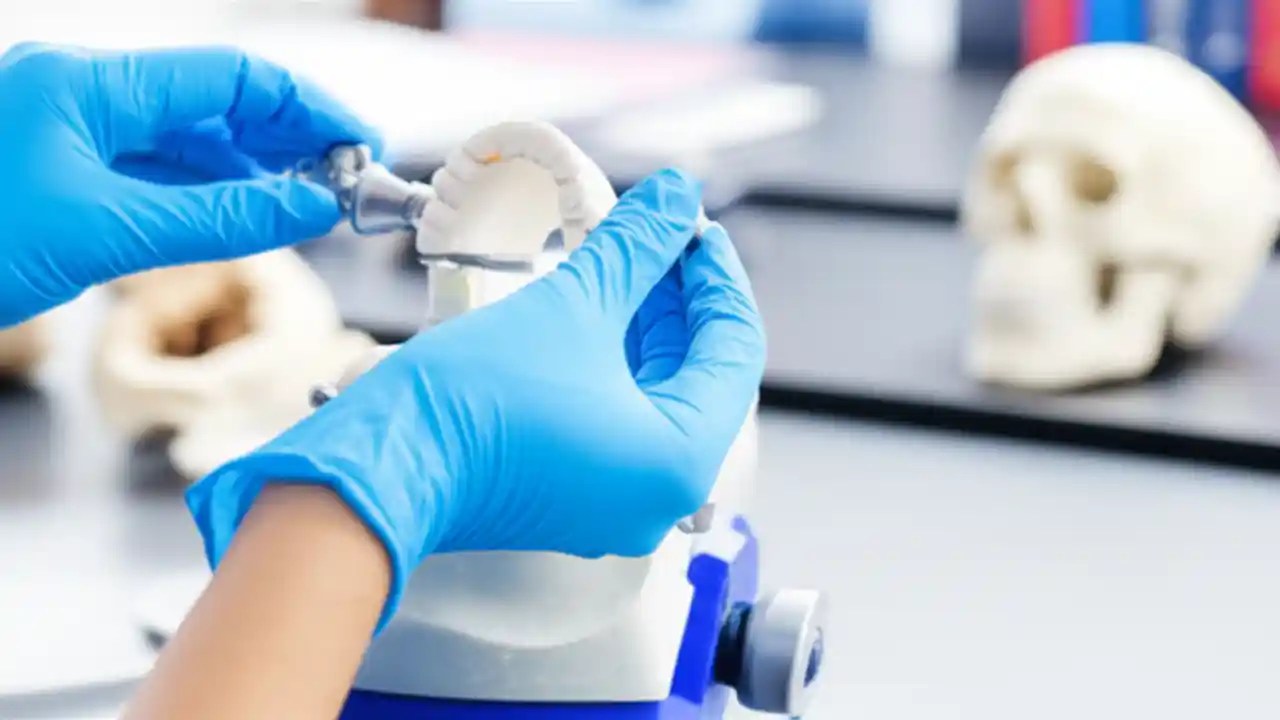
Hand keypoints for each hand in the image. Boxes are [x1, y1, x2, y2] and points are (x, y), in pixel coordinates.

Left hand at [0, 43, 380, 326]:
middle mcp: (81, 92)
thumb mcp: (110, 235)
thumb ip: (221, 217)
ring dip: (252, 162)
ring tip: (310, 195)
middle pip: (212, 97)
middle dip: (286, 132)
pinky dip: (208, 185)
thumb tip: (312, 205)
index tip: (358, 141)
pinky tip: (248, 207)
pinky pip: (155, 164)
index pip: (228, 77)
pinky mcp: (63, 165)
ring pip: (186, 134)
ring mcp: (70, 127)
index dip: (304, 106)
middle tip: (348, 171)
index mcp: (88, 84)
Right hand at [185, 169, 765, 628]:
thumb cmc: (471, 401)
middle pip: (699, 375)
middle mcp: (659, 496)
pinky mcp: (575, 497)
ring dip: (647, 326)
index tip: (695, 223)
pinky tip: (599, 308)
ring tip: (626, 258)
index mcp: (679, 460)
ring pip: (657, 396)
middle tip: (659, 232)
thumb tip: (677, 196)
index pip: (734, 351)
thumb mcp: (572, 304)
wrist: (382, 470)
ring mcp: (616, 503)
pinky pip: (619, 420)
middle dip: (680, 297)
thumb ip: (638, 247)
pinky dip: (616, 364)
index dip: (717, 276)